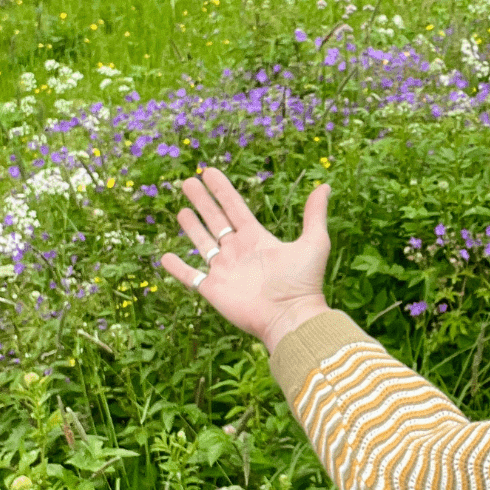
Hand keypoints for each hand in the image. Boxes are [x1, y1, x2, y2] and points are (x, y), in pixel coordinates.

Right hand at [160, 168, 331, 352]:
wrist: (290, 317)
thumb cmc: (303, 283)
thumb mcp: (314, 243)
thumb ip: (315, 215)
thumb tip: (325, 186)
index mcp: (257, 238)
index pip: (234, 208)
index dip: (222, 190)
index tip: (208, 172)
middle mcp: (238, 252)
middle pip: (215, 220)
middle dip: (201, 201)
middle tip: (187, 182)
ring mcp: (224, 271)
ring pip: (202, 243)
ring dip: (191, 227)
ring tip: (181, 211)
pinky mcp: (213, 290)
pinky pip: (190, 276)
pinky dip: (176, 268)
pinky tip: (164, 256)